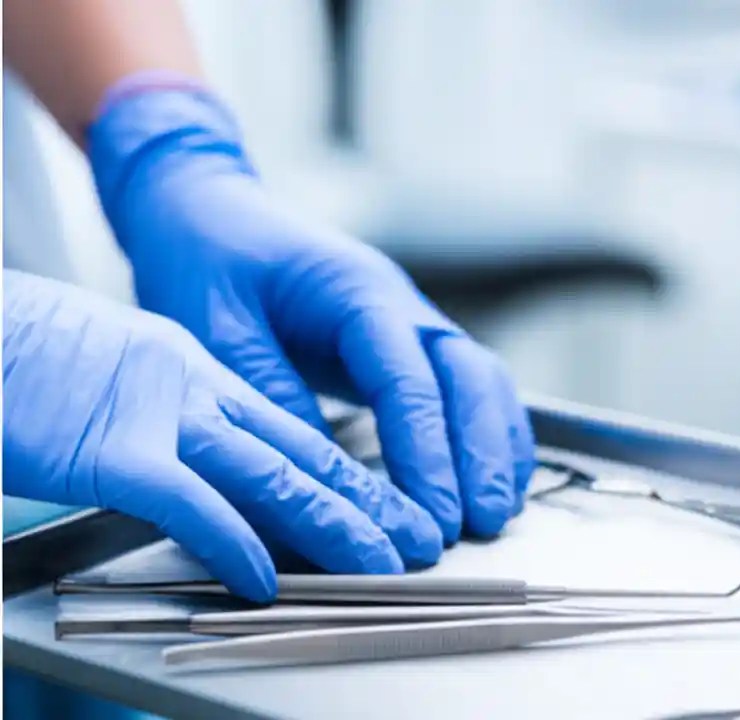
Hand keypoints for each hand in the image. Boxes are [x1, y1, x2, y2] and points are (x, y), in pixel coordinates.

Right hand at [2, 271, 445, 600]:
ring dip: (333, 522)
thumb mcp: (104, 371)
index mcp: (187, 366)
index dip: (343, 468)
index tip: (385, 500)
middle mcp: (188, 383)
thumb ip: (154, 413)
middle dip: (366, 499)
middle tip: (416, 537)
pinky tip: (265, 577)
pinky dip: (234, 543)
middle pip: (299, 448)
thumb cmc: (12, 350)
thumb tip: (182, 456)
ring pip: (270, 474)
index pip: (286, 425)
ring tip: (381, 560)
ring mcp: (155, 414)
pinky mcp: (112, 451)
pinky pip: (191, 504)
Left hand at [89, 85, 534, 543]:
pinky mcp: (409, 344)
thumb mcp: (215, 329)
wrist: (207, 210)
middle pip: (469, 377)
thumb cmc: (207, 261)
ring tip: (497, 516)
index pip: (409, 379)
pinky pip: (469, 388)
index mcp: (357, 292)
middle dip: (481, 454)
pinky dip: (489, 435)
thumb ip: (270, 394)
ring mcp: (413, 321)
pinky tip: (492, 482)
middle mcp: (401, 304)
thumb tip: (316, 477)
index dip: (426, 451)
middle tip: (482, 525)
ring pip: (481, 381)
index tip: (433, 515)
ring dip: (495, 447)